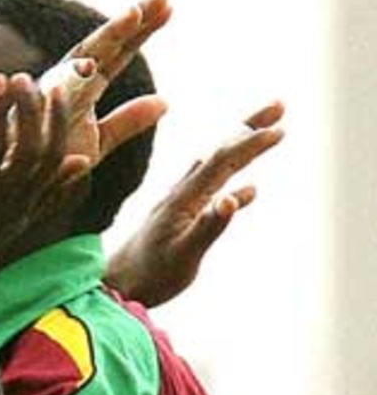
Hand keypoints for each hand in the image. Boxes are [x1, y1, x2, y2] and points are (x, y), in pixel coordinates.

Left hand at [0, 71, 90, 289]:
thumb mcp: (19, 217)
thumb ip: (51, 189)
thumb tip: (82, 162)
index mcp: (24, 200)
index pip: (53, 156)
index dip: (57, 121)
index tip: (55, 90)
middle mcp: (5, 198)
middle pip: (30, 148)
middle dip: (29, 109)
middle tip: (22, 77)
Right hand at [40, 0, 170, 166]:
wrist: (9, 188)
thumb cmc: (49, 164)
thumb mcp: (98, 144)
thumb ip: (128, 122)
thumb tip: (166, 101)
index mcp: (82, 87)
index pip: (117, 54)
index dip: (142, 31)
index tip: (170, 5)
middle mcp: (64, 83)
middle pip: (103, 46)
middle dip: (130, 22)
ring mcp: (46, 96)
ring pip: (80, 62)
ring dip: (105, 39)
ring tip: (132, 16)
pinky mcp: (29, 116)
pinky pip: (50, 97)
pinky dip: (66, 82)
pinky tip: (90, 64)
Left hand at [105, 101, 284, 307]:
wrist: (115, 287)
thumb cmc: (149, 276)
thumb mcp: (184, 255)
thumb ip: (208, 226)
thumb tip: (234, 197)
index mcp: (184, 199)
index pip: (222, 161)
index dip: (251, 143)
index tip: (280, 129)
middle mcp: (181, 195)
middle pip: (221, 153)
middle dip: (250, 129)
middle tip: (280, 106)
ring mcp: (180, 206)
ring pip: (217, 169)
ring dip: (242, 149)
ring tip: (265, 133)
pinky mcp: (178, 221)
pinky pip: (211, 195)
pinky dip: (233, 187)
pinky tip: (249, 191)